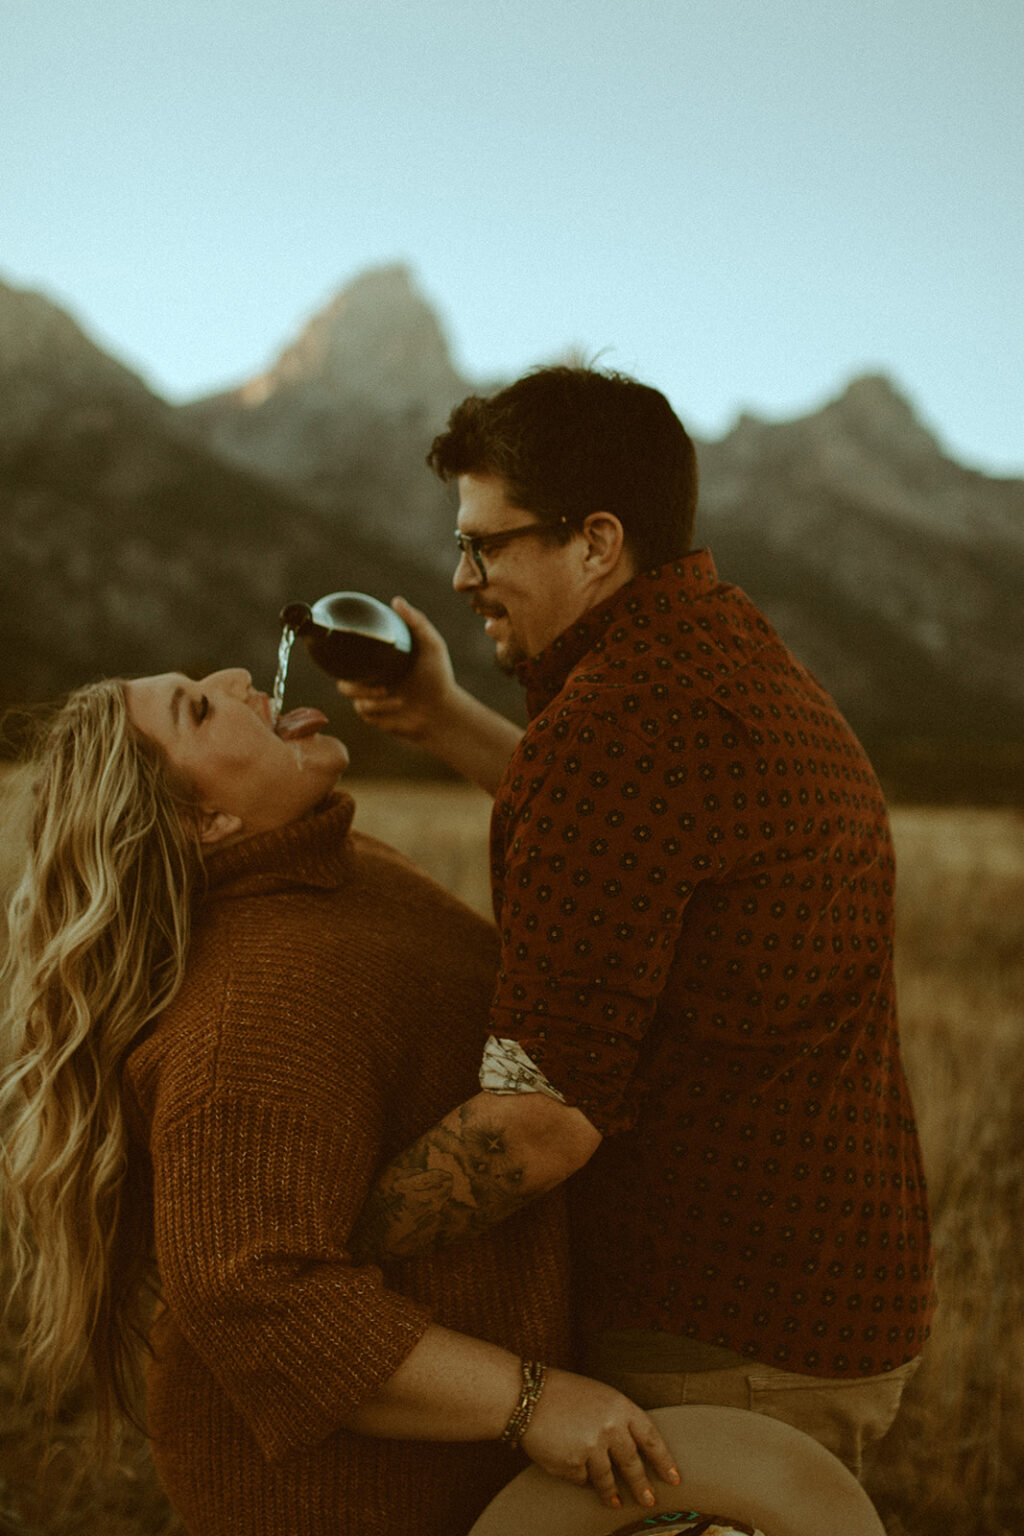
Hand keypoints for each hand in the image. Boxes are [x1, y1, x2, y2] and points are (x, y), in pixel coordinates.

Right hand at [335, 597, 456, 741]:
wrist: (441, 712)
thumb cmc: (437, 677)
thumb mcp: (431, 646)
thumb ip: (417, 622)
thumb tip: (396, 600)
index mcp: (376, 657)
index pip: (350, 649)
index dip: (339, 645)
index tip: (339, 636)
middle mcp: (368, 675)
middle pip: (341, 671)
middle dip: (348, 673)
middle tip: (369, 672)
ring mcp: (368, 695)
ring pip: (348, 690)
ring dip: (366, 692)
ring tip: (387, 690)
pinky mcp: (372, 714)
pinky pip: (364, 709)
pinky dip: (380, 706)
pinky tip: (398, 703)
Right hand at [519, 1368, 679, 1510]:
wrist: (524, 1396)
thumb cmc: (560, 1392)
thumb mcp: (597, 1396)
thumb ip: (615, 1420)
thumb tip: (631, 1449)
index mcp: (619, 1406)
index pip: (650, 1437)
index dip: (664, 1459)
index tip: (674, 1478)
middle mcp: (609, 1428)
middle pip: (632, 1464)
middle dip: (642, 1486)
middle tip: (649, 1501)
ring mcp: (591, 1448)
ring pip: (607, 1479)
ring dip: (612, 1494)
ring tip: (616, 1503)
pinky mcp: (572, 1465)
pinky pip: (580, 1478)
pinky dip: (577, 1475)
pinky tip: (568, 1464)